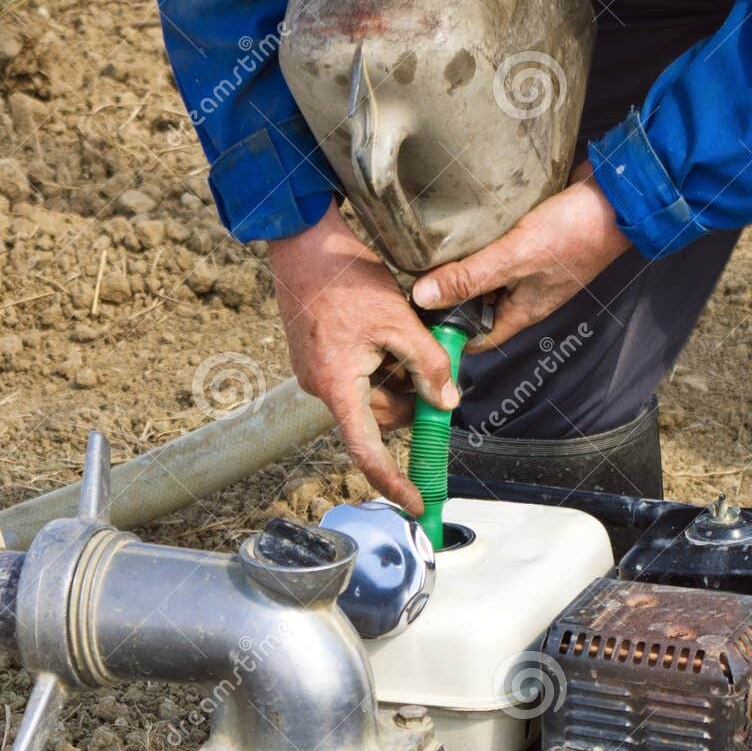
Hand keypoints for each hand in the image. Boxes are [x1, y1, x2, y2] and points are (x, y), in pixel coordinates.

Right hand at [268, 205, 459, 513]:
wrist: (303, 246)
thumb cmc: (346, 280)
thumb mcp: (399, 320)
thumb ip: (428, 364)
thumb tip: (447, 400)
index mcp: (338, 387)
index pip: (367, 452)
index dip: (392, 483)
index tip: (414, 504)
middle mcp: (321, 388)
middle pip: (375, 418)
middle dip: (408, 402)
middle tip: (434, 371)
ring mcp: (314, 374)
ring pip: (367, 397)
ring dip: (393, 379)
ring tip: (404, 338)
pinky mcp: (315, 359)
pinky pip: (353, 378)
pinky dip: (377, 366)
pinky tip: (383, 335)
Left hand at [410, 163, 631, 349]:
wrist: (620, 195)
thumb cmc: (574, 232)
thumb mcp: (514, 257)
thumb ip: (469, 278)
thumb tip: (421, 298)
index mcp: (523, 311)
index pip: (477, 338)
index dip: (448, 337)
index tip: (416, 323)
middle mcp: (526, 295)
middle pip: (478, 307)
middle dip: (449, 299)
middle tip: (409, 283)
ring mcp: (532, 269)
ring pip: (488, 278)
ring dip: (463, 269)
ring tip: (425, 256)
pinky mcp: (534, 243)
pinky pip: (500, 252)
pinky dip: (481, 247)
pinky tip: (459, 233)